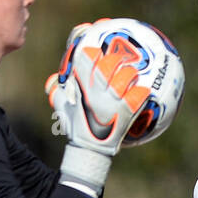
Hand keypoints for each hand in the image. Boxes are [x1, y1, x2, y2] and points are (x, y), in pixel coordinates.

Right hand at [47, 28, 151, 156]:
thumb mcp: (62, 108)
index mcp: (81, 88)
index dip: (91, 50)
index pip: (85, 60)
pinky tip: (144, 91)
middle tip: (118, 60)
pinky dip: (141, 92)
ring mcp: (113, 102)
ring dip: (130, 74)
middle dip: (114, 59)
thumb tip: (53, 78)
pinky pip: (139, 95)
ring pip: (126, 77)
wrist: (90, 151)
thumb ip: (58, 91)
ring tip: (131, 75)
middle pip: (108, 65)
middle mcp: (97, 92)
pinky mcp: (127, 113)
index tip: (94, 45)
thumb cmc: (76, 127)